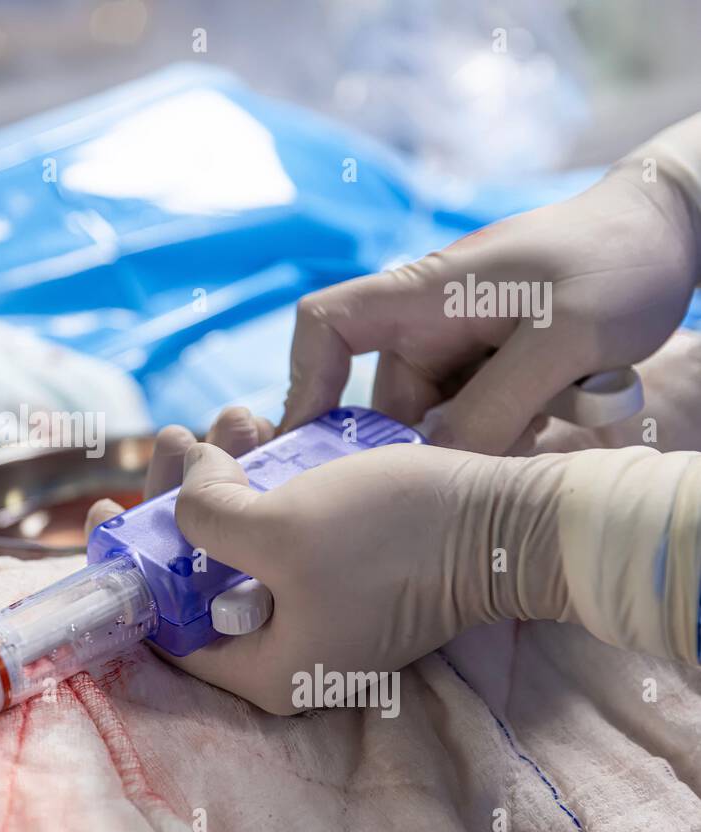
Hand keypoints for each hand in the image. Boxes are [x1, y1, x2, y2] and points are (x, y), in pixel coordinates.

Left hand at [87, 408, 568, 713]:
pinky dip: (268, 480)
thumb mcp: (279, 529)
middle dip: (181, 498)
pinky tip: (263, 426)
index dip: (128, 565)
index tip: (106, 506)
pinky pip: (285, 527)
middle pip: (202, 575)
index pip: (167, 628)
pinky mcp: (345, 570)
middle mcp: (289, 649)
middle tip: (173, 437)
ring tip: (228, 415)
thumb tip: (186, 490)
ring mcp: (320, 607)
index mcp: (266, 668)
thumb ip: (204, 519)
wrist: (511, 519)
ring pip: (246, 540)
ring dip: (226, 474)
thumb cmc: (394, 537)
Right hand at [280, 164, 700, 453]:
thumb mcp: (564, 339)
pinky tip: (554, 414)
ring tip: (547, 418)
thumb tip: (435, 465)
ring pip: (437, 419)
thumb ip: (495, 406)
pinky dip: (506, 428)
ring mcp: (461, 344)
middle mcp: (428, 322)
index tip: (311, 442)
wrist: (673, 230)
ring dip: (481, 436)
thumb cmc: (616, 261)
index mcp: (422, 295)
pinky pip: (475, 414)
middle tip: (497, 453)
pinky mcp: (492, 363)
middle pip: (387, 402)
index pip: (325, 327)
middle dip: (430, 441)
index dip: (303, 381)